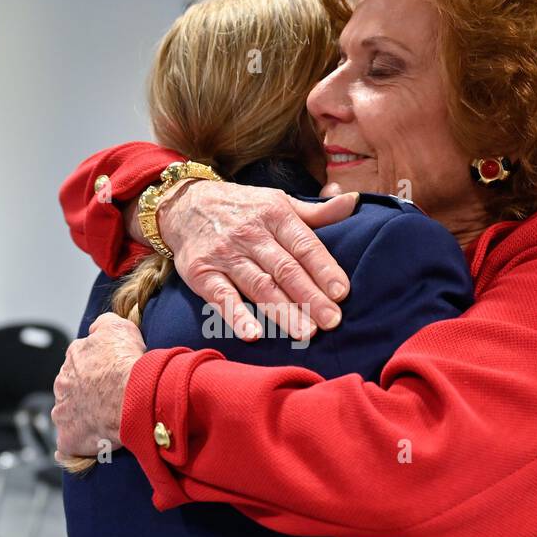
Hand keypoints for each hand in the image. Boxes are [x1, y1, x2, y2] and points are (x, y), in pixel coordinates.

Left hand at [52, 313, 145, 455]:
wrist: (132, 394)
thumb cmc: (127, 362)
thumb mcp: (118, 327)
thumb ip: (102, 325)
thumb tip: (96, 328)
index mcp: (73, 357)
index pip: (80, 361)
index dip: (98, 368)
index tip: (111, 375)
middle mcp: (62, 383)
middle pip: (72, 387)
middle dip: (86, 393)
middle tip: (109, 399)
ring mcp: (63, 411)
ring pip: (68, 414)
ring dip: (81, 417)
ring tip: (103, 423)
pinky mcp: (69, 436)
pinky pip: (67, 444)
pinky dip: (73, 445)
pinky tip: (85, 445)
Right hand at [151, 178, 356, 341]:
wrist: (184, 205)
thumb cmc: (242, 208)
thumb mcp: (278, 201)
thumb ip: (316, 211)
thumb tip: (352, 202)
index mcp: (274, 214)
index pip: (304, 245)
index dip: (324, 269)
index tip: (342, 293)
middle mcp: (250, 233)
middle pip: (285, 269)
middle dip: (310, 297)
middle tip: (332, 322)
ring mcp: (225, 254)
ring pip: (259, 286)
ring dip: (283, 311)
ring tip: (305, 333)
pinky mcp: (202, 274)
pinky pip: (221, 296)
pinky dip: (237, 316)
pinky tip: (253, 334)